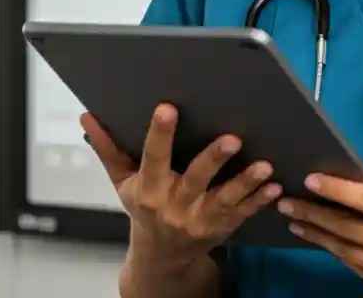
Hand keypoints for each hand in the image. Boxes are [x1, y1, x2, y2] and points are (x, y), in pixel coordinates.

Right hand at [81, 104, 282, 272]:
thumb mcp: (122, 182)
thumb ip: (108, 149)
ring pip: (225, 198)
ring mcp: (200, 218)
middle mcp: (174, 205)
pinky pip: (244, 213)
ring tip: (265, 166)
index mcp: (148, 189)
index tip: (167, 108)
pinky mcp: (222, 226)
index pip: (153, 157)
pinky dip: (260, 200)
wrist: (161, 255)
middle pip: (195, 178)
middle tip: (232, 138)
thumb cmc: (143, 208)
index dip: (159, 133)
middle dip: (214, 158)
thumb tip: (87, 117)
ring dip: (246, 182)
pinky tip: (275, 186)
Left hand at [277, 167, 362, 297]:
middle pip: (351, 228)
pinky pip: (354, 268)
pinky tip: (319, 239)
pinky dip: (334, 252)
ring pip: (347, 251)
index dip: (338, 190)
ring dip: (317, 235)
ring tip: (294, 220)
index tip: (311, 179)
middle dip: (315, 214)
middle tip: (288, 202)